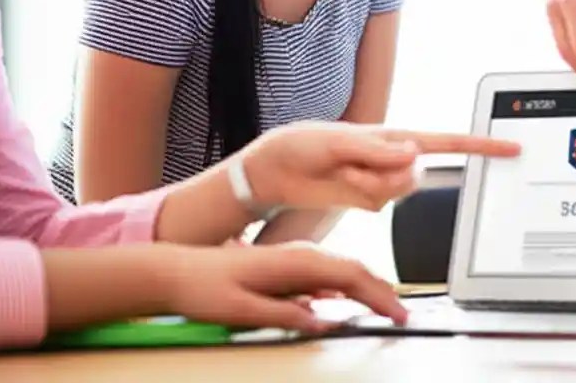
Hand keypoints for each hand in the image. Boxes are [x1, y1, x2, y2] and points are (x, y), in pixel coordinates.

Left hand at [163, 242, 405, 332]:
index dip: (380, 297)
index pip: (351, 276)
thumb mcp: (243, 310)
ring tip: (384, 308)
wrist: (175, 270)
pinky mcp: (286, 265)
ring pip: (342, 271)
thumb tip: (323, 322)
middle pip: (354, 271)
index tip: (399, 314)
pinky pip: (326, 275)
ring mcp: (294, 258)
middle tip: (400, 315)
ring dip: (366, 289)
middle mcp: (299, 254)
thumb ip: (286, 316)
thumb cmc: (203, 286)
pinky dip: (346, 287)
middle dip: (381, 293)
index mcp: (294, 262)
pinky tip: (347, 301)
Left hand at [242, 121, 520, 211]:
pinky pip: (381, 204)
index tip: (509, 147)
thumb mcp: (337, 141)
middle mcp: (394, 157)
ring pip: (400, 193)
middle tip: (353, 166)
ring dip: (371, 186)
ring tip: (343, 173)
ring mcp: (382, 180)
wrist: (274, 170)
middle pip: (417, 176)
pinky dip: (361, 195)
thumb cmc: (302, 144)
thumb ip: (377, 151)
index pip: (446, 141)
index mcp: (394, 135)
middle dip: (387, 176)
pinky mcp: (370, 199)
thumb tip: (413, 153)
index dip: (480, 144)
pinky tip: (341, 184)